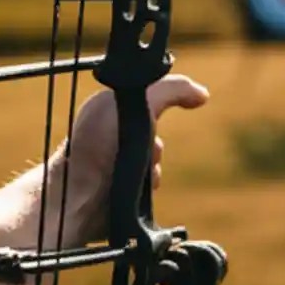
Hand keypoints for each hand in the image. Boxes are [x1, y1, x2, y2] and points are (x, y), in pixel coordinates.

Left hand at [48, 74, 209, 245]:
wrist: (81, 195)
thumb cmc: (100, 144)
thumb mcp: (139, 100)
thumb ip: (172, 89)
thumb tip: (202, 94)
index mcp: (107, 109)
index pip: (148, 99)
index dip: (158, 106)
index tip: (156, 114)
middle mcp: (109, 134)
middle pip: (155, 132)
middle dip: (156, 142)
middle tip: (143, 147)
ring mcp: (114, 162)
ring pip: (154, 160)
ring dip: (153, 167)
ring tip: (136, 171)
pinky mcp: (120, 188)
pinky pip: (150, 184)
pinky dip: (149, 185)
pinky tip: (136, 188)